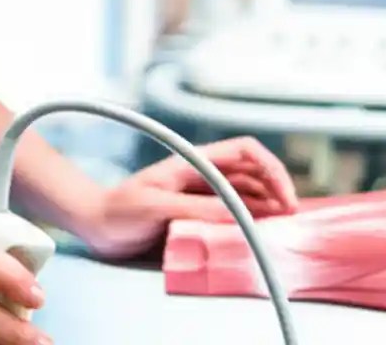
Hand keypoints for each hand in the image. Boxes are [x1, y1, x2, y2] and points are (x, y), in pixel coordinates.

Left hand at [85, 137, 297, 259]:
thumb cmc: (118, 211)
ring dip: (268, 206)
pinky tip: (260, 234)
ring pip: (247, 193)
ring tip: (282, 228)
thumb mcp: (155, 207)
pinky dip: (251, 221)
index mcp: (194, 161)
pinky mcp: (198, 213)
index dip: (271, 168)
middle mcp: (203, 174)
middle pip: (254, 172)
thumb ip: (193, 210)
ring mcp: (202, 193)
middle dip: (277, 190)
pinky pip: (233, 213)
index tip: (284, 197)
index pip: (245, 151)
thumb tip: (236, 214)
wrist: (94, 224)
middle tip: (291, 219)